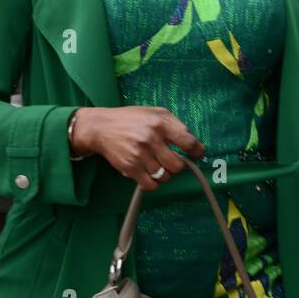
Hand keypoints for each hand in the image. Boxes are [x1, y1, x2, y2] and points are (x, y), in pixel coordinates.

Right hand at [70, 106, 205, 190]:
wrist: (101, 128)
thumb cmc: (131, 119)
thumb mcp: (155, 113)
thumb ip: (174, 125)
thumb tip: (191, 143)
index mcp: (161, 123)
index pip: (188, 142)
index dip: (197, 152)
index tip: (197, 154)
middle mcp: (151, 139)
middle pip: (178, 165)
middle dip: (178, 166)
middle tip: (172, 161)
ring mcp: (140, 155)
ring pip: (165, 176)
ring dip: (164, 174)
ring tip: (157, 165)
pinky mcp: (130, 168)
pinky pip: (150, 185)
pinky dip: (153, 183)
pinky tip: (150, 174)